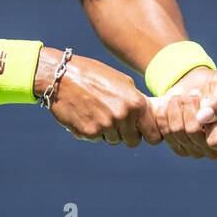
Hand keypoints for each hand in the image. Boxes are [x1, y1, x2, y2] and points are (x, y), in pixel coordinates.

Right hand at [41, 52, 162, 147]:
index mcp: (136, 104)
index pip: (153, 135)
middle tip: (116, 120)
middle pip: (133, 141)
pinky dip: (93, 130)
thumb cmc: (94, 75)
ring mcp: (106, 126)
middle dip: (127, 134)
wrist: (62, 76)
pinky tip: (86, 114)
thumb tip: (148, 117)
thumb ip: (137, 101)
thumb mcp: (122, 82)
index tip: (142, 131)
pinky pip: (97, 139)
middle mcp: (123, 117)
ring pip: (114, 140)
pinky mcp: (89, 133)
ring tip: (97, 111)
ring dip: (108, 131)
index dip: (148, 134)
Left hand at [151, 66, 216, 159]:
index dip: (208, 121)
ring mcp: (193, 151)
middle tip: (193, 92)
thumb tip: (204, 117)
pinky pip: (164, 131)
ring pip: (177, 130)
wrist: (196, 88)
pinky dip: (164, 113)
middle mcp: (213, 151)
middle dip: (190, 105)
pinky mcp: (176, 146)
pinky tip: (170, 104)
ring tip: (181, 96)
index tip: (204, 102)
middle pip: (193, 132)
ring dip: (176, 106)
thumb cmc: (216, 88)